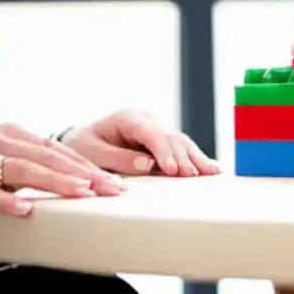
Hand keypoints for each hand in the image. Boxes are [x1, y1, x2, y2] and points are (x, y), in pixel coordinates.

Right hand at [0, 122, 125, 218]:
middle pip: (45, 158)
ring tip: (79, 193)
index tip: (110, 180)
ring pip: (21, 172)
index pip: (54, 148)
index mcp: (8, 132)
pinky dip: (6, 202)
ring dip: (53, 182)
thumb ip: (31, 160)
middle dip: (80, 174)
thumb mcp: (0, 157)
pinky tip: (25, 210)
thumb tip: (76, 174)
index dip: (83, 164)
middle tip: (108, 189)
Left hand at [60, 109, 219, 177]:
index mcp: (127, 118)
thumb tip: (148, 164)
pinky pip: (181, 147)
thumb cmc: (85, 146)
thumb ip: (119, 158)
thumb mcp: (94, 154)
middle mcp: (146, 118)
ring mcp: (156, 126)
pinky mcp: (162, 137)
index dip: (164, 152)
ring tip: (211, 173)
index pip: (151, 134)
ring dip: (195, 157)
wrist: (82, 139)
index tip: (173, 170)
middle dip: (183, 157)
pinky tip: (211, 168)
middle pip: (170, 137)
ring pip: (181, 141)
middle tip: (193, 176)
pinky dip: (195, 158)